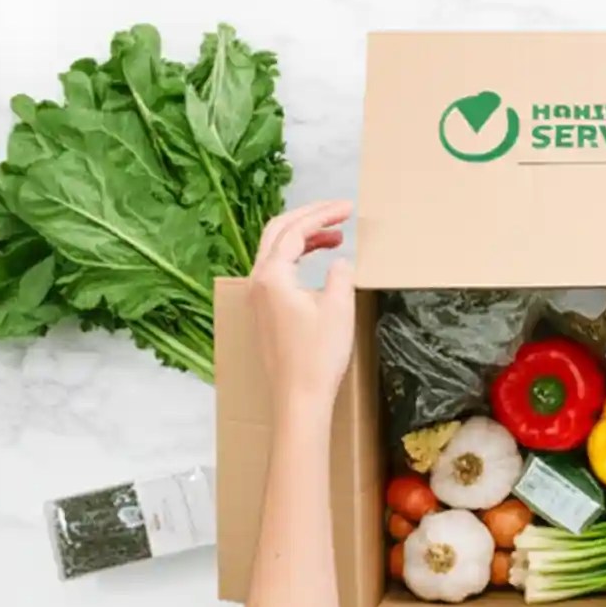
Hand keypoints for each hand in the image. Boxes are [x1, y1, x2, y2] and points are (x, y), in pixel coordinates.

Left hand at [249, 201, 355, 406]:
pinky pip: (278, 271)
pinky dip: (298, 259)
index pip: (296, 230)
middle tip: (338, 211)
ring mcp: (258, 298)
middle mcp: (258, 283)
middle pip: (278, 232)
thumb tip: (339, 262)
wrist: (299, 398)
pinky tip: (318, 265)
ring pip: (276, 251)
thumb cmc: (317, 357)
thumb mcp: (338, 308)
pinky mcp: (264, 313)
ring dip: (305, 238)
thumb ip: (339, 275)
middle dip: (309, 217)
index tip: (347, 208)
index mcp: (272, 276)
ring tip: (335, 236)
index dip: (323, 214)